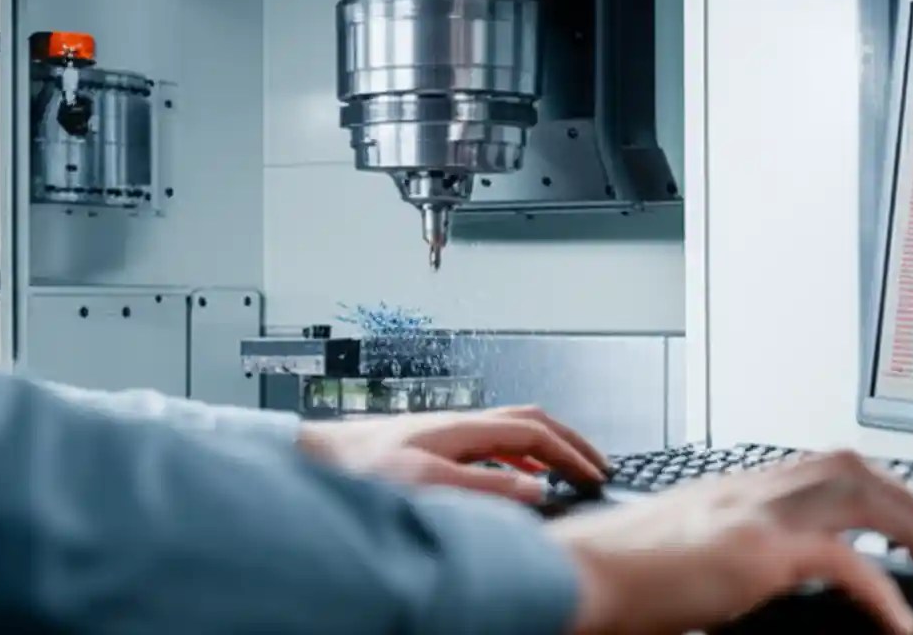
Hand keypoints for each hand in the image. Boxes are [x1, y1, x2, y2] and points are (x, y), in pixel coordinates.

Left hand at [297, 406, 608, 502]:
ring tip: (567, 469)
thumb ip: (484, 487)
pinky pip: (493, 445)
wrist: (316, 459)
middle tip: (596, 464)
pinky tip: (515, 479)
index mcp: (465, 427)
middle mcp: (460, 424)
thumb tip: (534, 491)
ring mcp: (448, 432)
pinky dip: (519, 458)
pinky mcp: (434, 446)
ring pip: (513, 430)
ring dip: (546, 449)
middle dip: (569, 440)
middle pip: (531, 421)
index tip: (595, 475)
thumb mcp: (427, 481)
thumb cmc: (359, 468)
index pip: (536, 433)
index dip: (572, 453)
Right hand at [548, 450, 912, 634]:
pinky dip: (883, 594)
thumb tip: (740, 567)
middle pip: (845, 464)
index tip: (888, 502)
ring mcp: (753, 514)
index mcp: (729, 486)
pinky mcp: (757, 553)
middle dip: (900, 491)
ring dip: (907, 523)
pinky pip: (846, 564)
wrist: (580, 573)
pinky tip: (897, 624)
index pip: (811, 463)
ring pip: (857, 494)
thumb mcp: (675, 542)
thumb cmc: (611, 568)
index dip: (862, 477)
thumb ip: (716, 543)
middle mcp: (746, 489)